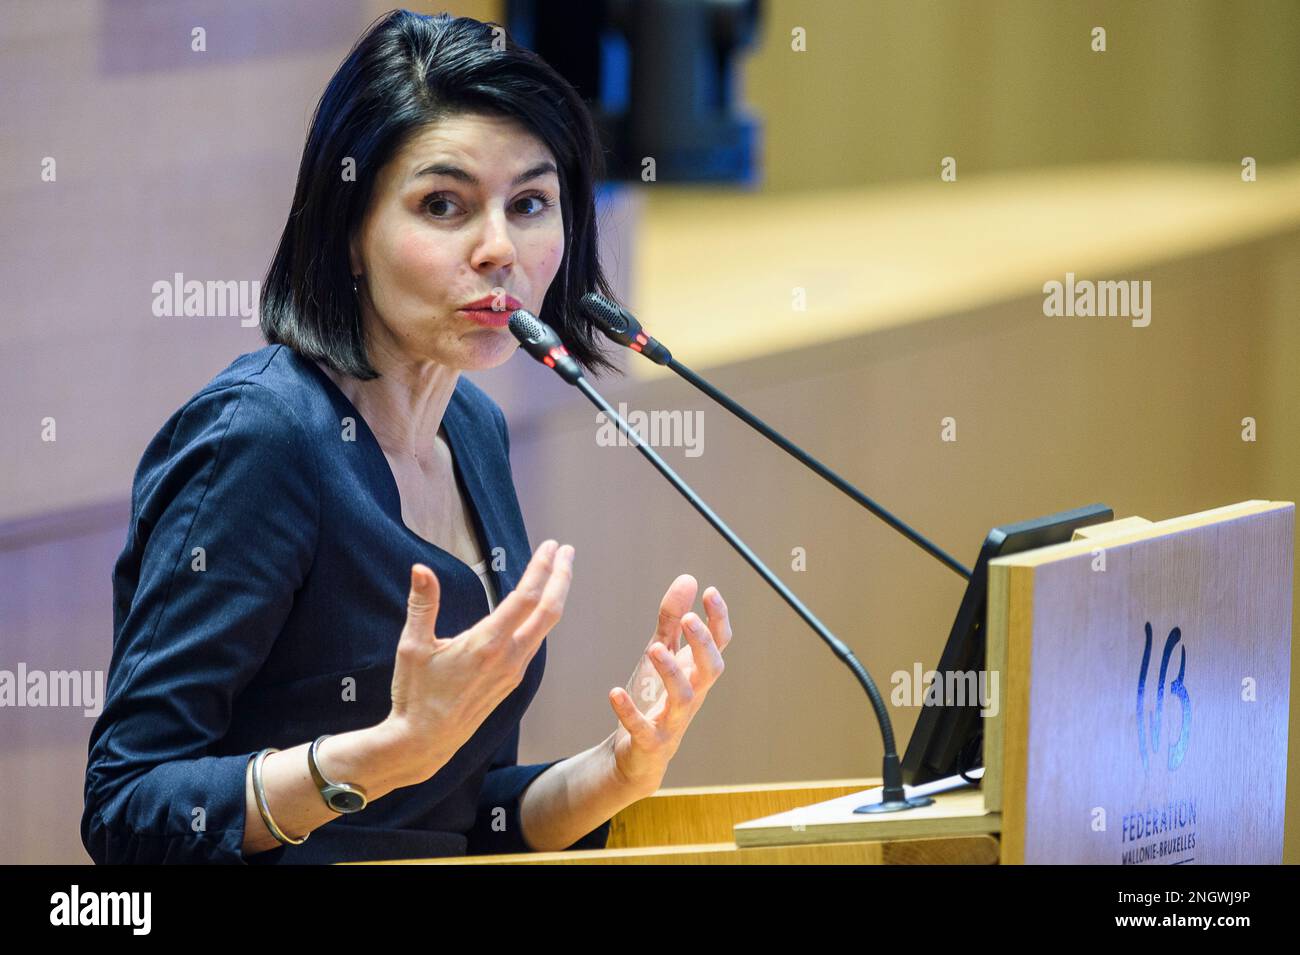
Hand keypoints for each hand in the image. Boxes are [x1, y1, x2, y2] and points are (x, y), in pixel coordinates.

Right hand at [383, 539, 573, 783]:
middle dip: (561, 577)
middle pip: (549, 611)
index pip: (526, 597)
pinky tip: (537, 610)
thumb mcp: (413, 646)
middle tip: (567, 550)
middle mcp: (508, 657)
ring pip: (545, 628)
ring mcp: (513, 671)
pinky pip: (534, 643)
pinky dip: (542, 619)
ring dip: (555, 597)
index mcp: (487, 643)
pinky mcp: (511, 681)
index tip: (551, 546)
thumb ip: (422, 605)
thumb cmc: (416, 694)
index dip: (541, 568)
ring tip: (557, 573)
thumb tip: (420, 569)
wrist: (425, 741)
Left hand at [606, 575, 731, 793]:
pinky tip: (614, 693)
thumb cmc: (654, 697)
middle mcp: (691, 694)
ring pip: (683, 696)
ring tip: (654, 648)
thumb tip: (689, 579)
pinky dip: (630, 712)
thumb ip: (672, 618)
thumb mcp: (661, 651)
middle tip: (690, 619)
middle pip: (712, 669)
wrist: (638, 753)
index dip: (718, 619)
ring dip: (671, 672)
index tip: (710, 592)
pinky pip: (643, 728)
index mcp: (695, 671)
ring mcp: (673, 719)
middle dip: (703, 645)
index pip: (719, 644)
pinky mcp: (650, 741)